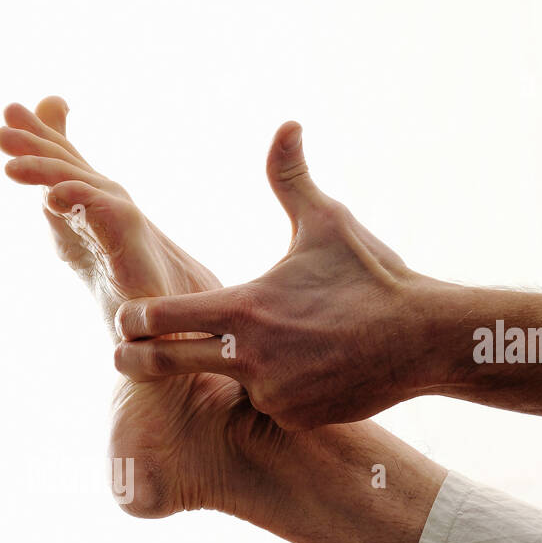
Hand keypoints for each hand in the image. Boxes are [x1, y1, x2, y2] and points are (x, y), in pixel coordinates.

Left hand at [114, 123, 436, 429]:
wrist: (424, 338)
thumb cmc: (372, 277)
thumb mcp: (326, 222)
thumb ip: (290, 177)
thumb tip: (286, 124)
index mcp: (243, 307)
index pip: (161, 316)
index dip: (134, 317)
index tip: (123, 316)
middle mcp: (247, 357)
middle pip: (163, 364)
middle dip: (134, 360)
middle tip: (118, 355)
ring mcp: (269, 394)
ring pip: (226, 384)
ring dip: (230, 371)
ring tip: (265, 349)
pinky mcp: (292, 418)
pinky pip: (265, 405)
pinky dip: (271, 390)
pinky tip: (305, 369)